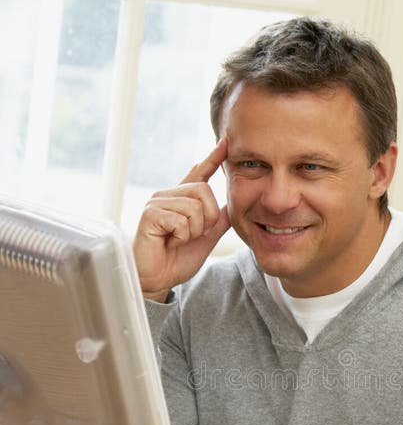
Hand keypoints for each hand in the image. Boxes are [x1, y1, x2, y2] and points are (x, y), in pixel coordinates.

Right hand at [133, 138, 230, 300]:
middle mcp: (167, 196)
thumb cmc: (176, 260)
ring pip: (194, 207)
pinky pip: (181, 220)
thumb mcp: (205, 238)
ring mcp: (156, 203)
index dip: (212, 159)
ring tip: (179, 240)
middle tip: (194, 234)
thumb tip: (231, 205)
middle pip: (203, 190)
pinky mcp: (150, 215)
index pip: (198, 174)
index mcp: (180, 200)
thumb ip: (218, 221)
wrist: (159, 280)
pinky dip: (182, 236)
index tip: (225, 144)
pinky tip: (170, 242)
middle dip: (208, 217)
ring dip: (194, 230)